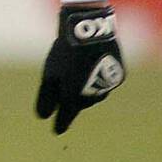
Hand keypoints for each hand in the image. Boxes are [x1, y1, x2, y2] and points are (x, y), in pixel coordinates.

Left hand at [35, 5, 124, 134]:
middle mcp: (94, 95)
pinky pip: (106, 84)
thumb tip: (42, 117)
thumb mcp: (50, 75)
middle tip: (65, 94)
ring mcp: (108, 86)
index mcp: (73, 96)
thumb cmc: (64, 53)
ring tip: (78, 76)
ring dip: (85, 90)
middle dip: (72, 100)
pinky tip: (91, 68)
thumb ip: (45, 97)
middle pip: (80, 104)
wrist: (90, 30)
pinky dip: (97, 80)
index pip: (66, 117)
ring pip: (94, 95)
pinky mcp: (118, 76)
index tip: (57, 131)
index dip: (60, 124)